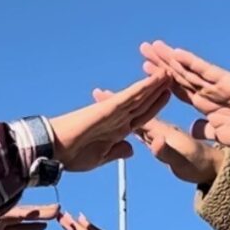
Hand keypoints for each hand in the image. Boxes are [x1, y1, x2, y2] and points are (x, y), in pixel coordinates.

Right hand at [49, 75, 168, 171]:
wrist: (54, 152)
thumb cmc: (71, 156)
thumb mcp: (101, 158)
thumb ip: (117, 151)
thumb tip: (130, 148)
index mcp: (118, 130)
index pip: (142, 116)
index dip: (156, 105)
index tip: (169, 95)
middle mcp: (117, 117)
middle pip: (143, 102)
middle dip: (159, 90)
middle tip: (175, 74)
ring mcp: (113, 111)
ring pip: (139, 95)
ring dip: (155, 84)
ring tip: (170, 71)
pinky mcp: (107, 109)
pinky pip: (129, 97)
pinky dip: (142, 88)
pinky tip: (155, 79)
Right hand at [92, 87, 219, 186]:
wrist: (213, 168)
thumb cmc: (199, 166)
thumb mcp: (182, 162)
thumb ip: (167, 152)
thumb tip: (154, 142)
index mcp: (162, 130)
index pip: (135, 113)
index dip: (118, 105)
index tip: (101, 95)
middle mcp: (161, 128)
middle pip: (135, 110)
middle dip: (117, 100)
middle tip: (98, 92)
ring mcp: (162, 132)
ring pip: (138, 115)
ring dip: (124, 107)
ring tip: (108, 101)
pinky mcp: (164, 138)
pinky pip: (144, 125)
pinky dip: (133, 119)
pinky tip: (126, 121)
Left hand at [140, 41, 229, 146]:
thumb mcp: (221, 134)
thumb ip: (205, 130)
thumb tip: (193, 128)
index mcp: (205, 104)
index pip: (179, 88)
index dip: (162, 80)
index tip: (145, 71)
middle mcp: (207, 90)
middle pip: (179, 74)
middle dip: (160, 62)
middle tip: (143, 49)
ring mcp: (215, 84)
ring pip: (187, 68)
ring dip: (170, 58)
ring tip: (152, 46)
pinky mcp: (226, 81)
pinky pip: (204, 70)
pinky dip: (190, 62)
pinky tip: (175, 54)